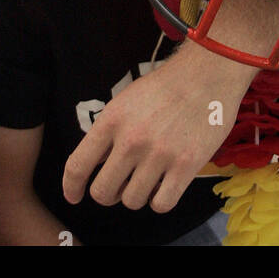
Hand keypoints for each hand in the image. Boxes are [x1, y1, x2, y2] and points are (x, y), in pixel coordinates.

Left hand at [62, 45, 254, 212]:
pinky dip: (160, 200)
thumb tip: (95, 164)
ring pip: (131, 201)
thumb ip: (109, 131)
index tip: (73, 196)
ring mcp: (159, 155)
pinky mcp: (186, 166)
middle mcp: (131, 140)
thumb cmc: (166, 86)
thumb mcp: (127, 100)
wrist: (208, 74)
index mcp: (112, 120)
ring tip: (147, 178)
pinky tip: (164, 185)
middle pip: (102, 192)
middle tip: (119, 185)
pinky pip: (161, 204)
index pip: (77, 165)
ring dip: (136, 195)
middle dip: (107, 193)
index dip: (70, 187)